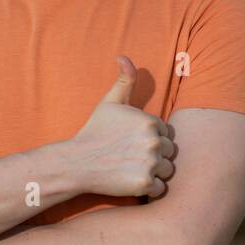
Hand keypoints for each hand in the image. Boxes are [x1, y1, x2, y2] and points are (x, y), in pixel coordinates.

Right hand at [60, 55, 175, 197]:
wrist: (75, 162)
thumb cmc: (94, 131)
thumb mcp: (109, 102)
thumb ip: (124, 79)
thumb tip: (124, 56)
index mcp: (150, 121)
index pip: (165, 133)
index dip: (150, 138)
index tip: (132, 142)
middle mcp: (154, 141)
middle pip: (169, 151)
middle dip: (155, 155)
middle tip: (132, 157)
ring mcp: (150, 164)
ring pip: (168, 170)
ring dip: (155, 172)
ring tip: (133, 168)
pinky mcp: (144, 184)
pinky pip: (160, 189)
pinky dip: (149, 188)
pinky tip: (131, 181)